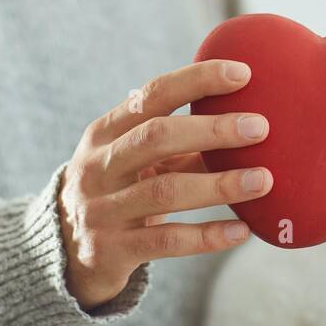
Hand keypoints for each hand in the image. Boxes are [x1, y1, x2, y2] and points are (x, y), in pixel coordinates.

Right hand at [57, 59, 272, 310]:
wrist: (61, 252)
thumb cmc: (117, 191)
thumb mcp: (135, 162)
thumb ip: (181, 143)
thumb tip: (248, 123)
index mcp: (104, 133)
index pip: (151, 95)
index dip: (196, 81)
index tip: (242, 73)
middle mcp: (98, 166)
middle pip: (156, 137)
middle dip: (212, 129)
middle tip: (260, 127)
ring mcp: (101, 209)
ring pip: (165, 191)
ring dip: (219, 185)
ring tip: (263, 180)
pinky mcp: (111, 251)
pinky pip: (167, 242)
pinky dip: (207, 236)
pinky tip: (242, 230)